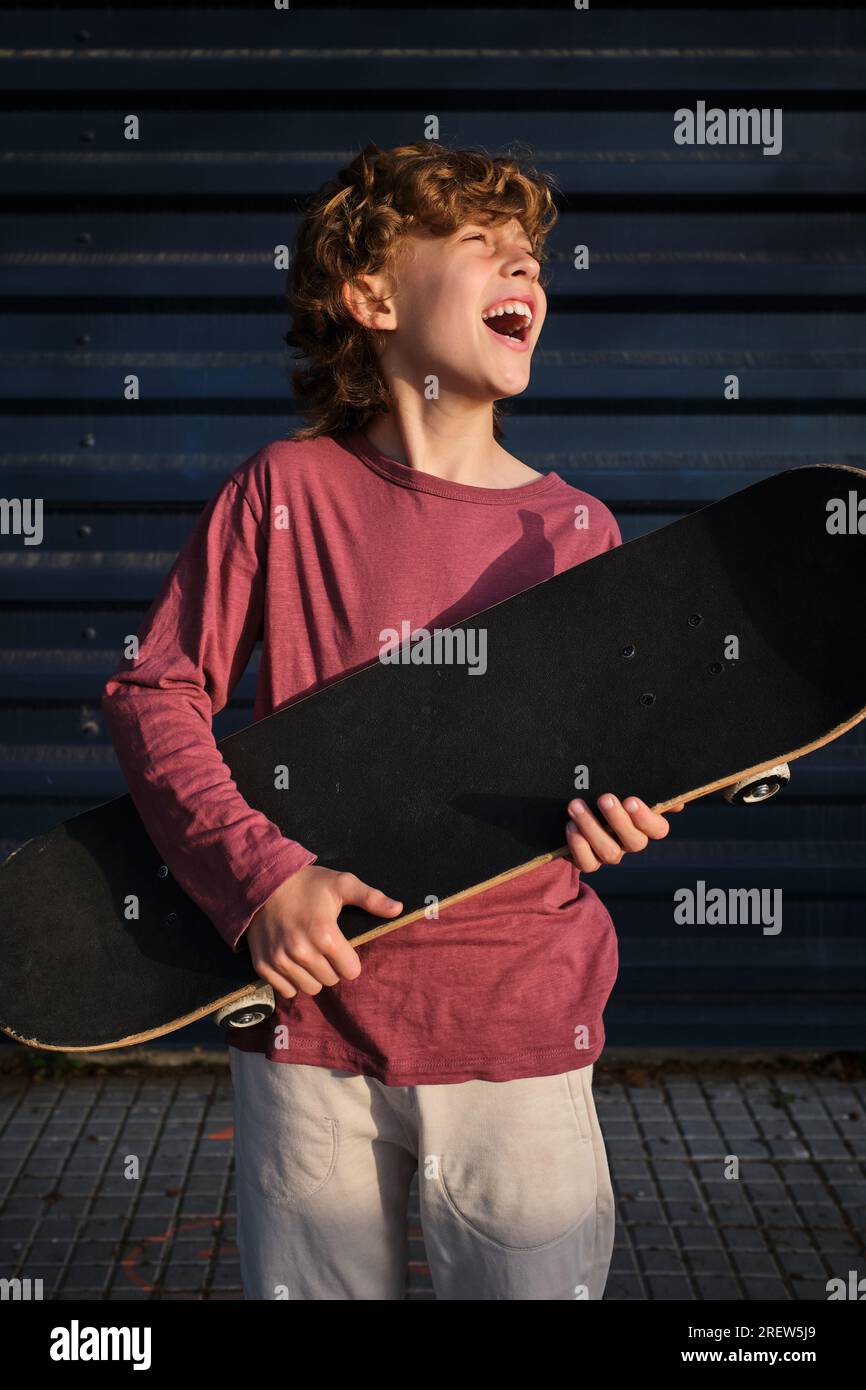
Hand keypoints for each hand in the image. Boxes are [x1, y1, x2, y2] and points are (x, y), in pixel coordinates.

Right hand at [245, 865, 402, 1000]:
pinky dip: (291, 981)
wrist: (262, 881)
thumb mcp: (342, 884)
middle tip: (322, 947)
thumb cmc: (307, 884)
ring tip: (308, 955)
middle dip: (331, 967)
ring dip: (312, 976)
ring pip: (310, 989)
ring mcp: (280, 960)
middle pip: (330, 981)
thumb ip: (371, 898)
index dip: (349, 959)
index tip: (341, 946)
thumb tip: (398, 909)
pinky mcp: (263, 966)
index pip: (351, 971)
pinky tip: (291, 962)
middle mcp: (301, 952)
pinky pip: (286, 991)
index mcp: (324, 934)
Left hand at [565, 793, 684, 872]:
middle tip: (605, 798)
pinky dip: (578, 845)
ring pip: (610, 853)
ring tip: (576, 805)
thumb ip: (649, 788)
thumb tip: (677, 802)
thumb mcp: (625, 786)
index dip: (647, 818)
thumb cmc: (607, 792)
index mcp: (644, 824)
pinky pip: (587, 864)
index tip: (631, 800)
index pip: (658, 829)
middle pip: (635, 842)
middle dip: (619, 820)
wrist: (577, 807)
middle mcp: (629, 842)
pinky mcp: (589, 862)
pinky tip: (571, 826)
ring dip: (592, 828)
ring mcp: (610, 854)